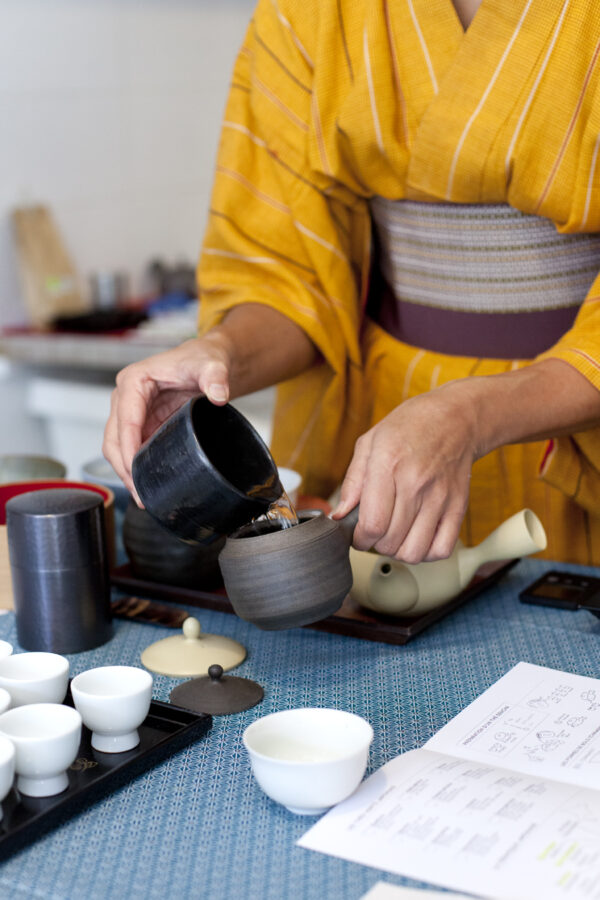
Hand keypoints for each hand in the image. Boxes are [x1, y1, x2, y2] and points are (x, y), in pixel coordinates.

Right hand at [102, 334, 231, 501]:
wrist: (207, 361)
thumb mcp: (211, 365)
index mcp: (134, 381)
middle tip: (140, 493)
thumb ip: (215, 377)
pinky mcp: (140, 424)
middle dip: (124, 467)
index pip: (126, 419)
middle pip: (114, 438)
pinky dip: (134, 467)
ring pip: (116, 447)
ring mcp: (130, 412)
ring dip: (126, 472)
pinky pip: (130, 449)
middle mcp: (125, 397)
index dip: (128, 447)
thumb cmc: (202, 359)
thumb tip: (219, 395)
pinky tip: (146, 484)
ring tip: (142, 496)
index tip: (136, 469)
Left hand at [332, 384, 478, 562]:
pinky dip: (426, 552)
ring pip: (414, 552)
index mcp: (388, 464)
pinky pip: (441, 549)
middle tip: (374, 532)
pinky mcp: (458, 507)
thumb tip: (339, 515)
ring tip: (395, 535)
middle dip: (375, 544)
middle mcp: (416, 483)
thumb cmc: (410, 427)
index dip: (360, 539)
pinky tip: (417, 537)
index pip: (372, 523)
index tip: (358, 535)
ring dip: (399, 551)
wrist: (455, 418)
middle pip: (390, 541)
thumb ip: (353, 481)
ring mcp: (440, 497)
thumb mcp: (370, 442)